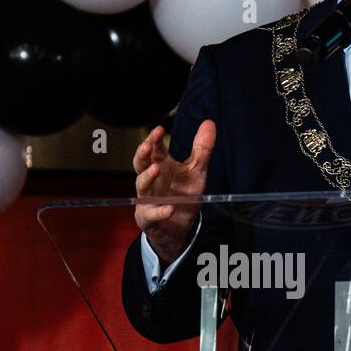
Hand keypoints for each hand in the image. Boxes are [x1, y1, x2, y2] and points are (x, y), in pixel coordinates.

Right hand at [133, 118, 215, 265]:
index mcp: (160, 165)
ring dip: (147, 177)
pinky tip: (169, 208)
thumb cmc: (183, 195)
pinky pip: (152, 214)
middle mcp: (150, 180)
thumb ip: (202, 149)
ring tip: (156, 169)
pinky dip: (160, 211)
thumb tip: (209, 123)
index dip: (154, 139)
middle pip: (140, 163)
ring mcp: (147, 198)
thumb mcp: (196, 171)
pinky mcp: (149, 218)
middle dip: (142, 154)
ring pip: (141, 185)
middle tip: (148, 145)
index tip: (159, 130)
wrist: (179, 227)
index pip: (154, 149)